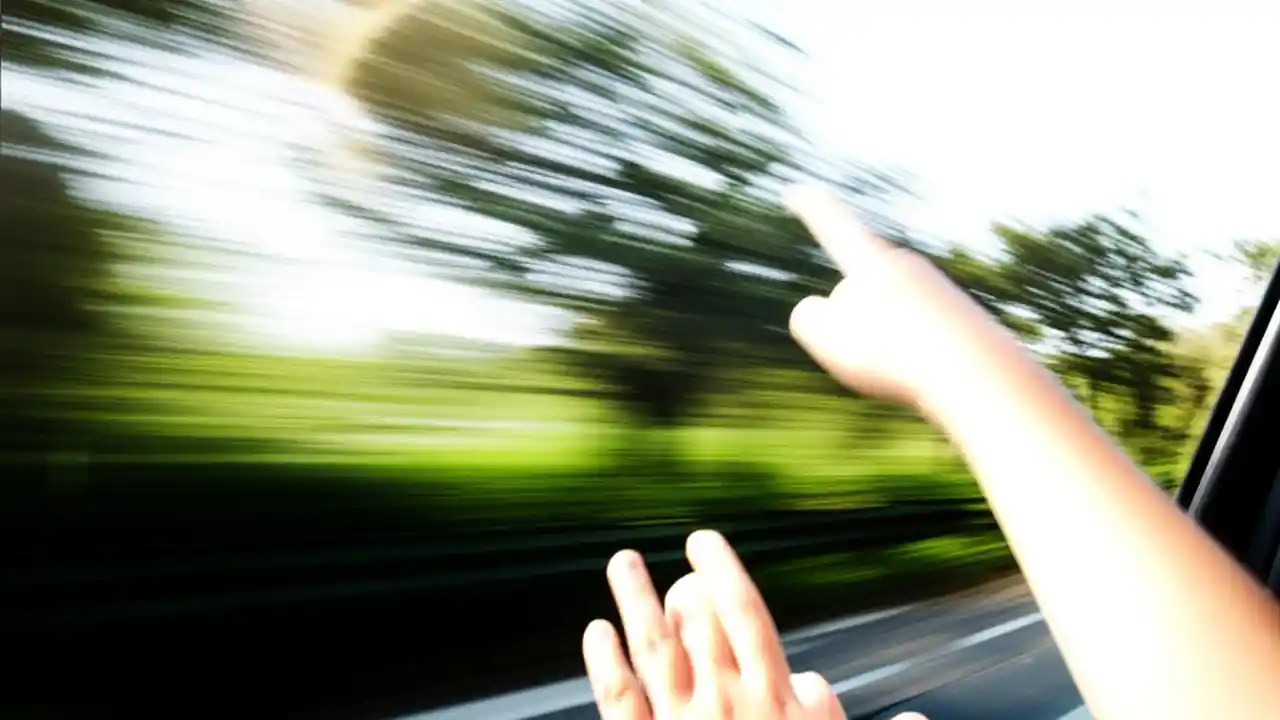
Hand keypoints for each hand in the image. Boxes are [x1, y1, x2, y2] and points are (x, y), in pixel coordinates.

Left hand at [583, 530, 843, 718]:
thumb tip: (818, 684)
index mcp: (774, 700)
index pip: (747, 616)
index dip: (724, 572)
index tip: (704, 541)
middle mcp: (724, 701)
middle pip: (698, 624)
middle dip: (684, 589)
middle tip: (676, 571)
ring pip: (653, 646)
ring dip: (633, 600)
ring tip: (621, 563)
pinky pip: (619, 699)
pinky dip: (605, 663)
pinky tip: (596, 632)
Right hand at [785, 185, 1012, 408]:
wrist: (978, 378)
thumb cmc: (893, 353)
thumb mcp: (821, 333)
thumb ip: (808, 315)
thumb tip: (835, 315)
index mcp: (873, 262)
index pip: (834, 226)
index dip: (812, 209)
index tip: (799, 191)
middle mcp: (909, 266)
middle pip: (859, 296)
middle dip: (852, 324)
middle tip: (870, 356)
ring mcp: (939, 292)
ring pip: (888, 325)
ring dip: (885, 352)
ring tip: (906, 371)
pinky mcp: (962, 321)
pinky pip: (920, 348)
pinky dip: (914, 366)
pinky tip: (933, 378)